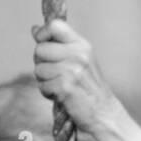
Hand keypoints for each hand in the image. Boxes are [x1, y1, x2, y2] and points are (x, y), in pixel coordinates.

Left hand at [32, 20, 121, 137]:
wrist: (106, 114)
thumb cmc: (90, 88)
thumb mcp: (80, 60)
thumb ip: (58, 44)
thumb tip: (34, 29)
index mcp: (83, 46)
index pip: (54, 26)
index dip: (43, 34)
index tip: (45, 44)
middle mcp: (79, 56)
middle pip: (40, 49)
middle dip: (43, 63)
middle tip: (58, 74)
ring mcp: (72, 71)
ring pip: (39, 69)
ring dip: (45, 81)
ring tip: (62, 86)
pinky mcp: (65, 87)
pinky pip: (42, 86)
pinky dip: (49, 93)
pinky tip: (62, 96)